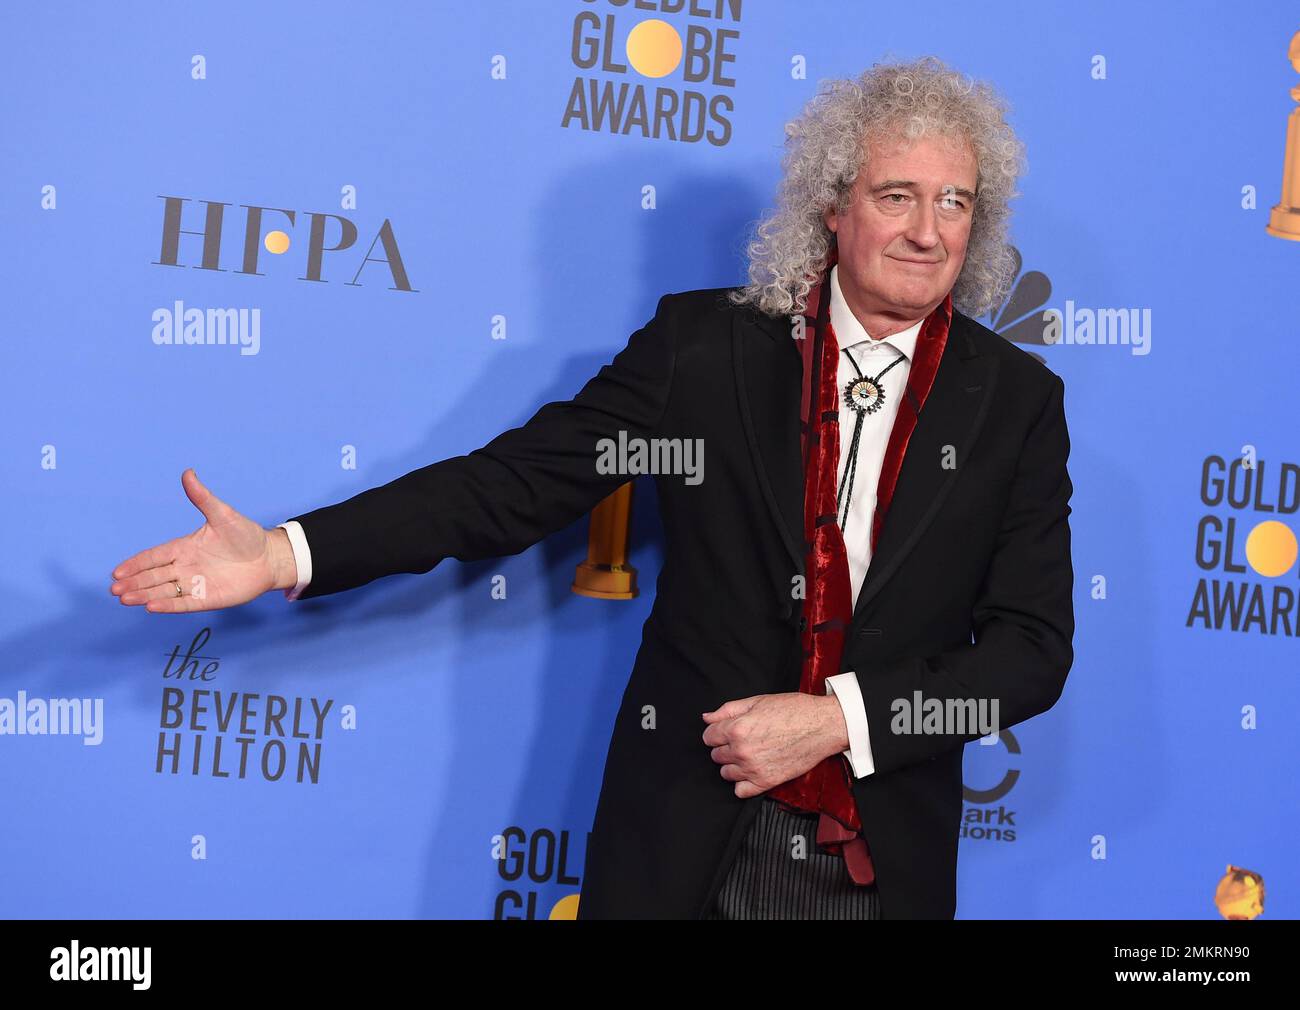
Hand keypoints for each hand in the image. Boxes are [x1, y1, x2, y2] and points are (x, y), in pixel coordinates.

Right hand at [109, 468, 296, 612]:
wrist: (270, 557)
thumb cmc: (246, 535)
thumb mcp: (222, 515)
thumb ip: (203, 498)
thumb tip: (188, 473)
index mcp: (184, 547)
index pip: (154, 557)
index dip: (136, 564)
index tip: (117, 572)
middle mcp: (185, 567)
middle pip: (154, 576)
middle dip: (134, 583)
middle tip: (114, 590)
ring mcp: (196, 584)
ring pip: (164, 591)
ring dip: (145, 595)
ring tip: (125, 599)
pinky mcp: (208, 598)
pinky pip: (185, 603)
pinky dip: (169, 605)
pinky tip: (151, 607)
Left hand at [701, 693, 848, 798]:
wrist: (822, 726)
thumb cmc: (793, 710)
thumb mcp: (757, 701)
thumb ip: (728, 710)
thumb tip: (707, 718)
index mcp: (737, 728)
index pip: (708, 737)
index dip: (717, 732)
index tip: (728, 731)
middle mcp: (741, 751)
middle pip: (716, 755)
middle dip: (725, 747)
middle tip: (744, 740)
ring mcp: (753, 769)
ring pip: (726, 773)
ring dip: (733, 765)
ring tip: (750, 754)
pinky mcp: (766, 782)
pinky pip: (740, 792)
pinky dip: (743, 784)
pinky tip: (753, 771)